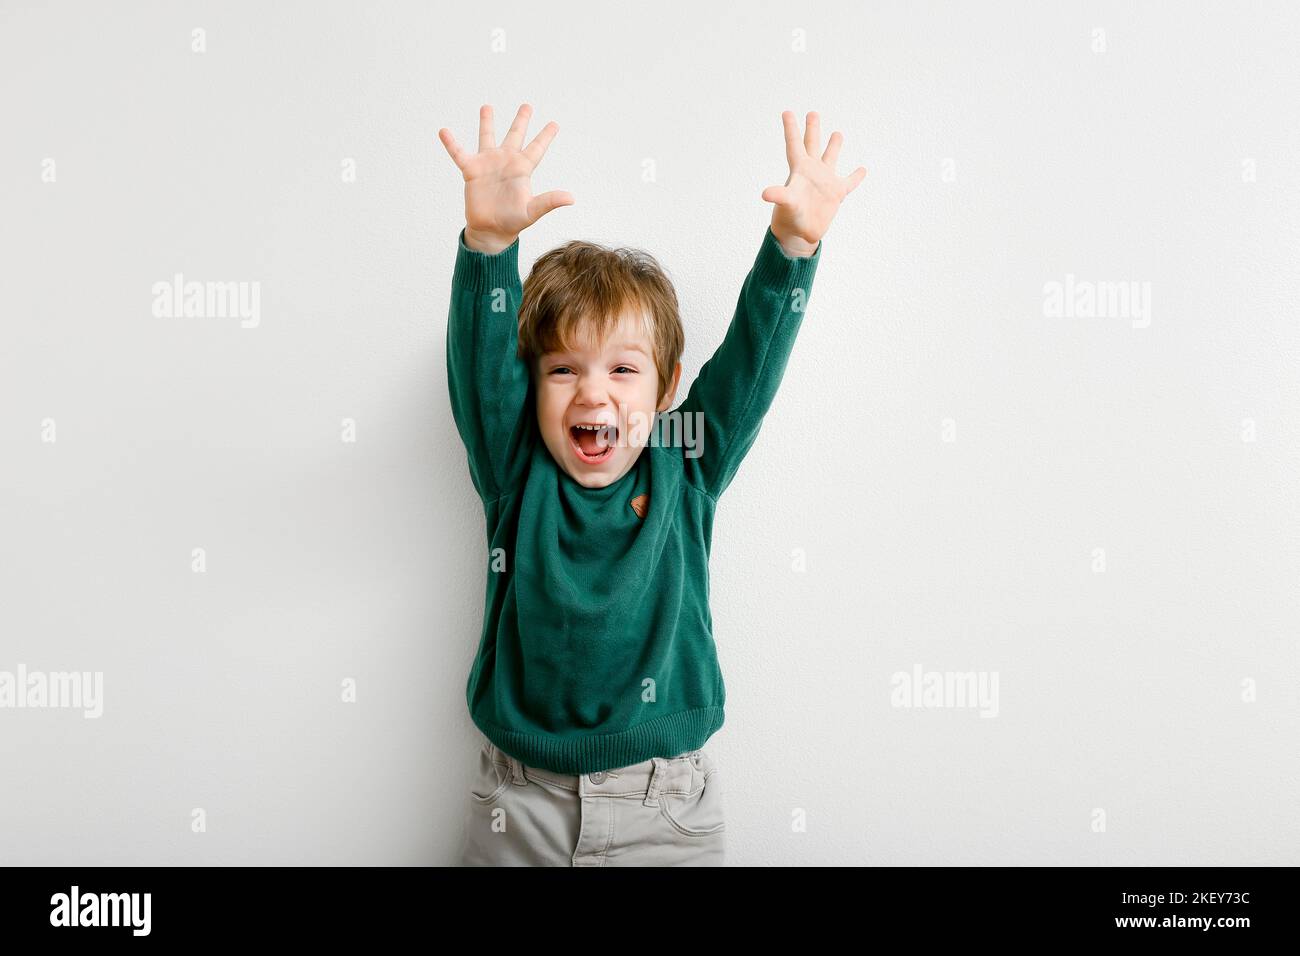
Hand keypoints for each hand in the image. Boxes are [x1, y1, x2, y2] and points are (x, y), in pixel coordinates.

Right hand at [438, 103, 573, 253]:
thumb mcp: (532, 211)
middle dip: (521, 121)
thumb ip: (549, 201)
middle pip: (515, 135)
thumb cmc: (513, 222)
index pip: (537, 148)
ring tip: (486, 107)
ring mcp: (488, 164)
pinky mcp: (471, 170)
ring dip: (486, 122)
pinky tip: (444, 131)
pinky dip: (451, 143)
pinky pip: (459, 153)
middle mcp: (506, 162)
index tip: (555, 124)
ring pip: (487, 137)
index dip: (545, 136)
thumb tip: (571, 198)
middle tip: (527, 106)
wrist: (491, 230)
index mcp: (523, 169)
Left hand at [762, 110, 865, 255]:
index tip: (787, 112)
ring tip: (837, 133)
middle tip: (812, 113)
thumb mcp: (785, 204)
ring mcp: (825, 182)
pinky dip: (856, 176)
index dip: (791, 128)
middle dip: (813, 129)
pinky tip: (862, 169)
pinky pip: (849, 182)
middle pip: (812, 145)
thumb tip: (765, 193)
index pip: (795, 144)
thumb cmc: (789, 219)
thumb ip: (779, 195)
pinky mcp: (836, 194)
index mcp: (799, 170)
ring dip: (834, 146)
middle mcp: (812, 172)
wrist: (800, 235)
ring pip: (830, 158)